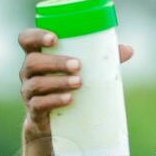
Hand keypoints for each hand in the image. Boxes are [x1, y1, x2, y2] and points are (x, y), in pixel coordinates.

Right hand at [17, 28, 133, 151]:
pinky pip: (39, 104)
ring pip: (37, 83)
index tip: (54, 38)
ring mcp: (28, 91)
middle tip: (78, 65)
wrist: (54, 120)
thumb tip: (129, 50)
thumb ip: (101, 58)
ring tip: (79, 82)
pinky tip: (69, 99)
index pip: (26, 39)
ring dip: (58, 81)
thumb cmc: (68, 83)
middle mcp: (28, 71)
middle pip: (33, 62)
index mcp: (36, 54)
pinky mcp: (34, 110)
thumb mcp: (82, 68)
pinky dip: (54, 100)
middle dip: (55, 62)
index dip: (36, 36)